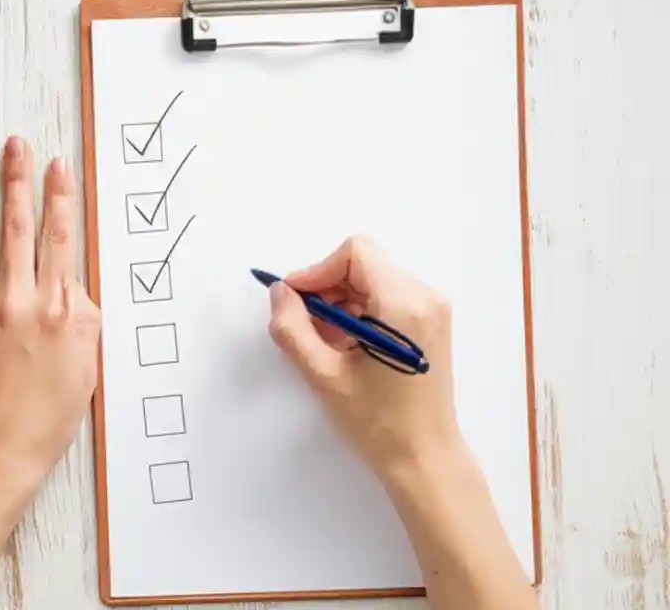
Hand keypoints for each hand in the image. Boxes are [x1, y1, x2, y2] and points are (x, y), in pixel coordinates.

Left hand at [0, 136, 100, 511]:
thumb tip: (71, 281)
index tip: (56, 166)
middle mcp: (16, 299)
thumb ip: (81, 314)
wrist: (0, 450)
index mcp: (56, 307)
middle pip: (18, 225)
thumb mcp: (87, 362)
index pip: (58, 236)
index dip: (58, 195)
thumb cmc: (47, 415)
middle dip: (17, 178)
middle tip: (14, 144)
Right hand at [266, 236, 462, 477]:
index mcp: (404, 304)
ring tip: (325, 344)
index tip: (295, 301)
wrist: (425, 459)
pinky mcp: (431, 325)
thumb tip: (279, 293)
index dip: (317, 270)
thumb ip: (293, 328)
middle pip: (363, 265)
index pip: (355, 253)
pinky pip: (386, 300)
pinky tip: (346, 348)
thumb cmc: (377, 422)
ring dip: (341, 304)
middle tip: (305, 327)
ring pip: (372, 282)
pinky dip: (359, 314)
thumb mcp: (323, 375)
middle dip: (327, 289)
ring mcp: (433, 311)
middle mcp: (425, 298)